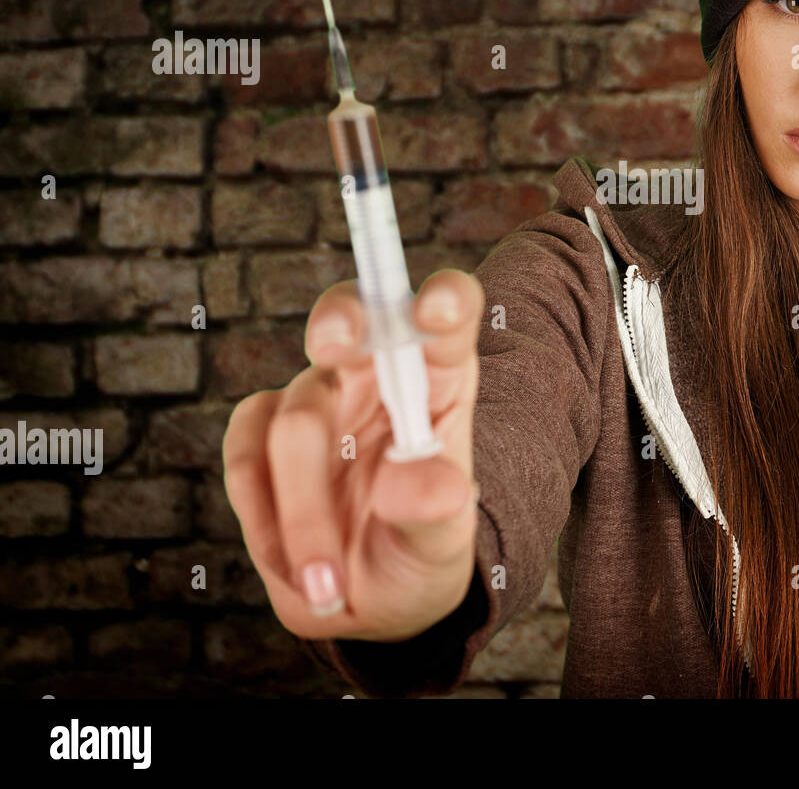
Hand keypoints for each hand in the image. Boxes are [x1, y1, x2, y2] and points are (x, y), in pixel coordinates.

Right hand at [223, 268, 485, 641]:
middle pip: (351, 316)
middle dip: (338, 322)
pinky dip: (266, 522)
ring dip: (304, 512)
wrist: (372, 600)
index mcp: (439, 378)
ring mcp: (316, 398)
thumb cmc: (422, 550)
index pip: (449, 315)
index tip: (435, 311)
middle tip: (333, 342)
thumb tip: (418, 485)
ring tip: (331, 588)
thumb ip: (435, 511)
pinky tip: (298, 570)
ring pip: (295, 420)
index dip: (442, 300)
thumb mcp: (443, 542)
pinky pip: (245, 456)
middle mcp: (375, 372)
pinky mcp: (261, 432)